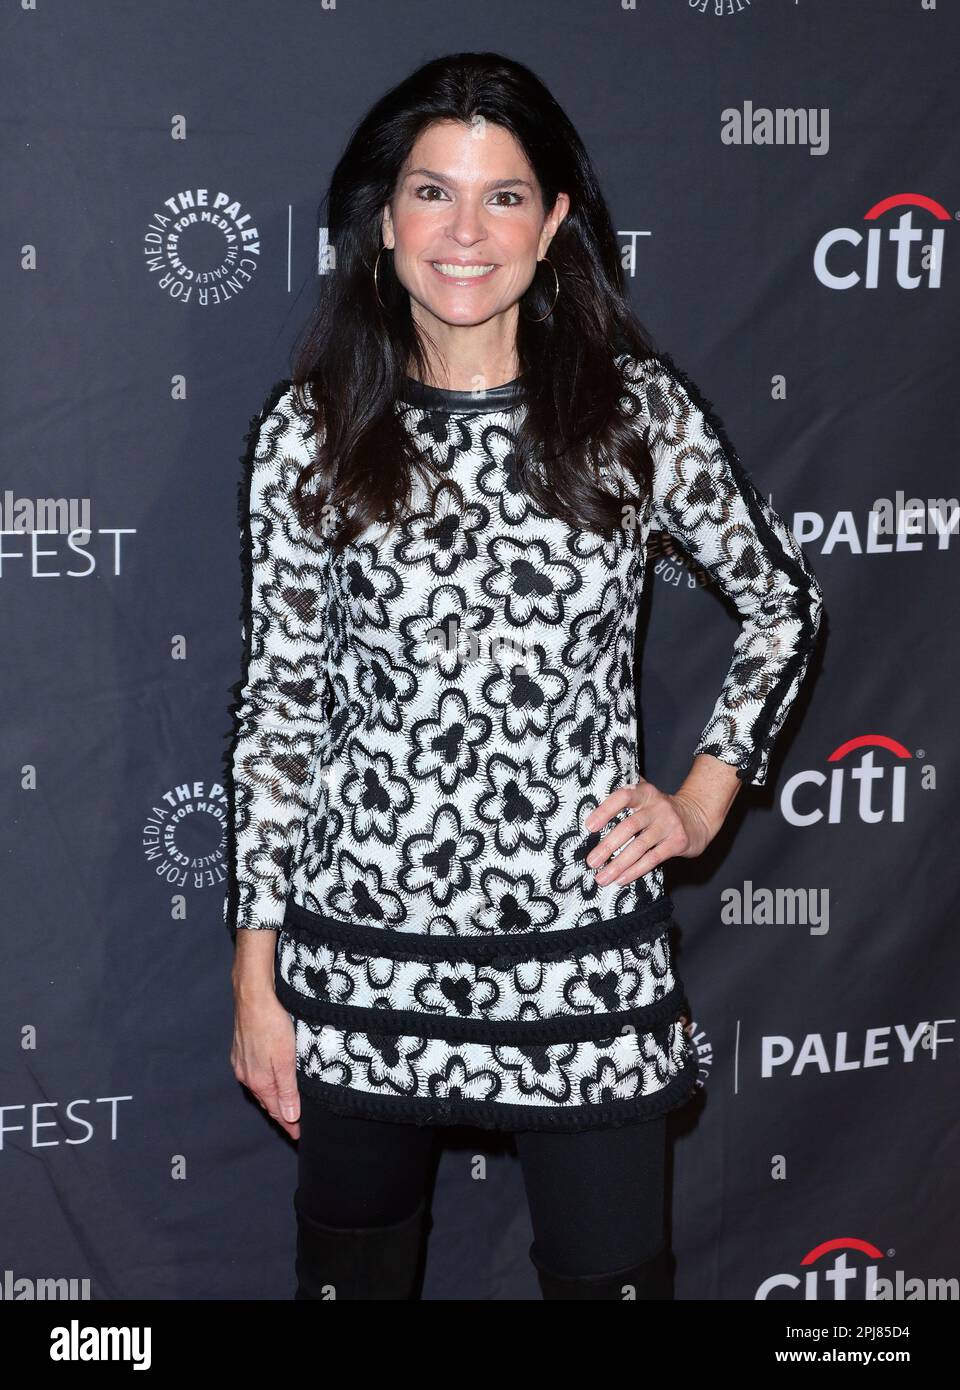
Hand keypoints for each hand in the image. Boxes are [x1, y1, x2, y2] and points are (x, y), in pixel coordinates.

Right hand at [230, 986, 301, 1139]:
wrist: (252, 995)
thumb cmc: (271, 1024)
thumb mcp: (286, 1060)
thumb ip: (287, 1090)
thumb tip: (290, 1117)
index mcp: (259, 1081)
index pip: (276, 1111)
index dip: (288, 1125)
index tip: (298, 1136)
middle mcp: (247, 1075)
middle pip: (267, 1101)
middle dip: (280, 1113)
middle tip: (295, 1124)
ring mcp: (241, 1062)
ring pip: (260, 1087)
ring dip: (272, 1097)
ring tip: (285, 1105)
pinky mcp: (240, 1049)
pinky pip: (254, 1073)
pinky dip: (264, 1081)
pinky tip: (270, 1077)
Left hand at [584, 778, 716, 886]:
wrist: (698, 817)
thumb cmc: (660, 810)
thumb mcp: (646, 796)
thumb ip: (626, 796)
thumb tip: (590, 802)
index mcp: (645, 793)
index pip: (622, 797)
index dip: (605, 811)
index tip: (589, 827)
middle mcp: (657, 806)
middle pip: (629, 826)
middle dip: (608, 846)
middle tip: (591, 861)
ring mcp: (669, 824)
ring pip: (640, 846)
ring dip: (619, 864)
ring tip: (602, 877)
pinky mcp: (678, 842)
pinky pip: (653, 859)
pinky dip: (635, 871)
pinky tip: (621, 879)